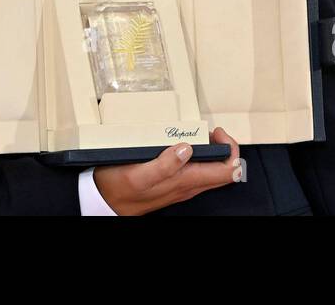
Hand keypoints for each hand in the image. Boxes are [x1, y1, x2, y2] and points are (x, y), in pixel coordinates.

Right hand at [93, 127, 241, 214]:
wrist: (105, 203)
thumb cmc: (119, 189)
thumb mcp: (139, 175)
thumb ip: (164, 165)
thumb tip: (187, 149)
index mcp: (186, 182)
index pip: (227, 171)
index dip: (229, 150)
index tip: (216, 133)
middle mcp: (188, 186)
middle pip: (223, 171)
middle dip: (223, 148)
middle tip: (211, 131)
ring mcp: (182, 186)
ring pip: (211, 171)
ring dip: (211, 152)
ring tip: (199, 134)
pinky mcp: (173, 183)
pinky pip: (196, 171)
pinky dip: (198, 155)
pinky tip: (183, 144)